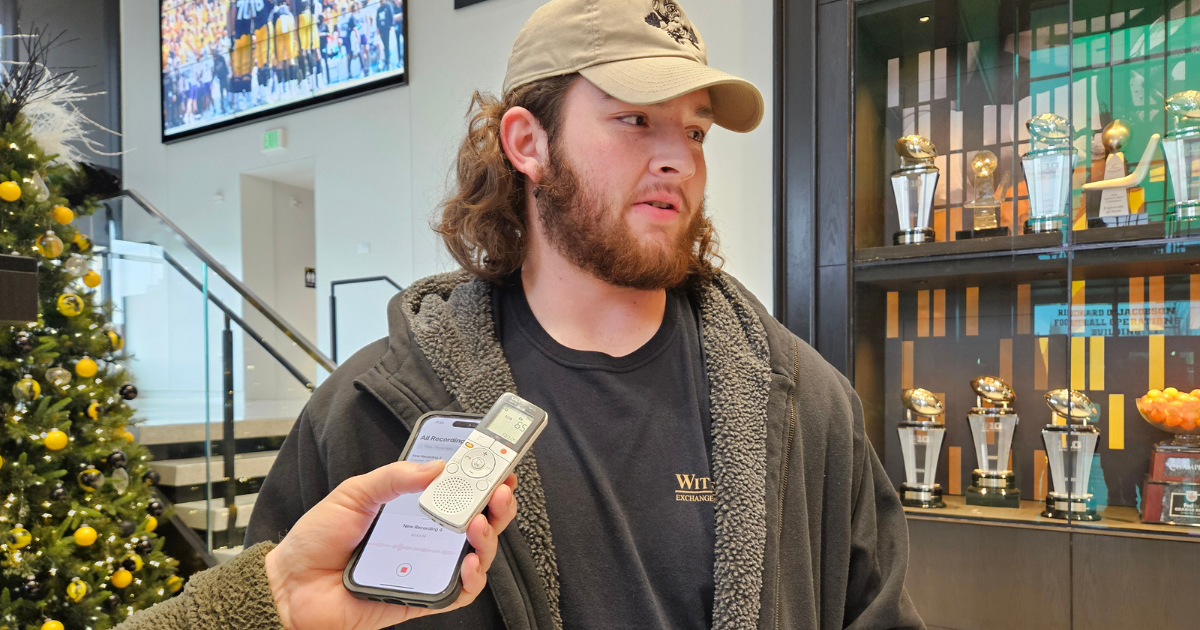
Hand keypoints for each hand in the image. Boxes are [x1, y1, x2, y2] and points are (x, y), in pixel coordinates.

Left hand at [264, 460, 518, 629]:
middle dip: (497, 505)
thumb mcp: (354, 493)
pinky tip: (468, 563)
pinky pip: (459, 593)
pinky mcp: (422, 598)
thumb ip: (394, 477)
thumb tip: (436, 466)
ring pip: (477, 555)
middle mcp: (426, 538)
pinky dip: (472, 579)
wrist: (290, 586)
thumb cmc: (316, 540)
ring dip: (488, 539)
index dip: (483, 479)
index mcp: (412, 510)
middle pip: (478, 521)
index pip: (458, 492)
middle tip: (499, 492)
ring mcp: (427, 568)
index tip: (499, 464)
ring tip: (479, 524)